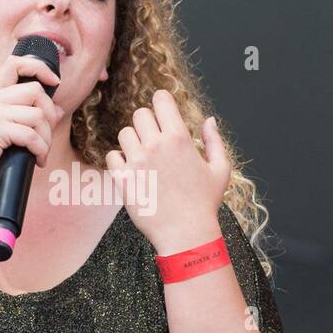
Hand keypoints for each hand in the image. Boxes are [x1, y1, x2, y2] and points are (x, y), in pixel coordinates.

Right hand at [0, 52, 64, 211]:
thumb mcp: (7, 135)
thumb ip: (27, 118)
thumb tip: (57, 109)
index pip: (15, 64)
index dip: (39, 68)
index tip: (54, 83)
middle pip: (34, 90)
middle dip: (49, 115)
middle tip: (45, 138)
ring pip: (37, 115)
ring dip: (46, 138)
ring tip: (40, 154)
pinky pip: (31, 134)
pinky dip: (40, 150)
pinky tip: (36, 161)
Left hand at [105, 89, 230, 254]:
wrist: (186, 234)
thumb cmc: (205, 204)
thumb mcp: (220, 170)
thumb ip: (214, 140)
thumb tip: (209, 120)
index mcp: (179, 138)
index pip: (160, 99)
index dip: (162, 103)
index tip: (163, 113)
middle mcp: (156, 146)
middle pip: (140, 114)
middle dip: (147, 123)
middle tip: (154, 140)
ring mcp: (137, 162)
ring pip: (124, 134)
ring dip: (133, 142)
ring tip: (144, 157)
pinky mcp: (123, 179)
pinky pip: (112, 157)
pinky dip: (119, 161)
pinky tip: (132, 171)